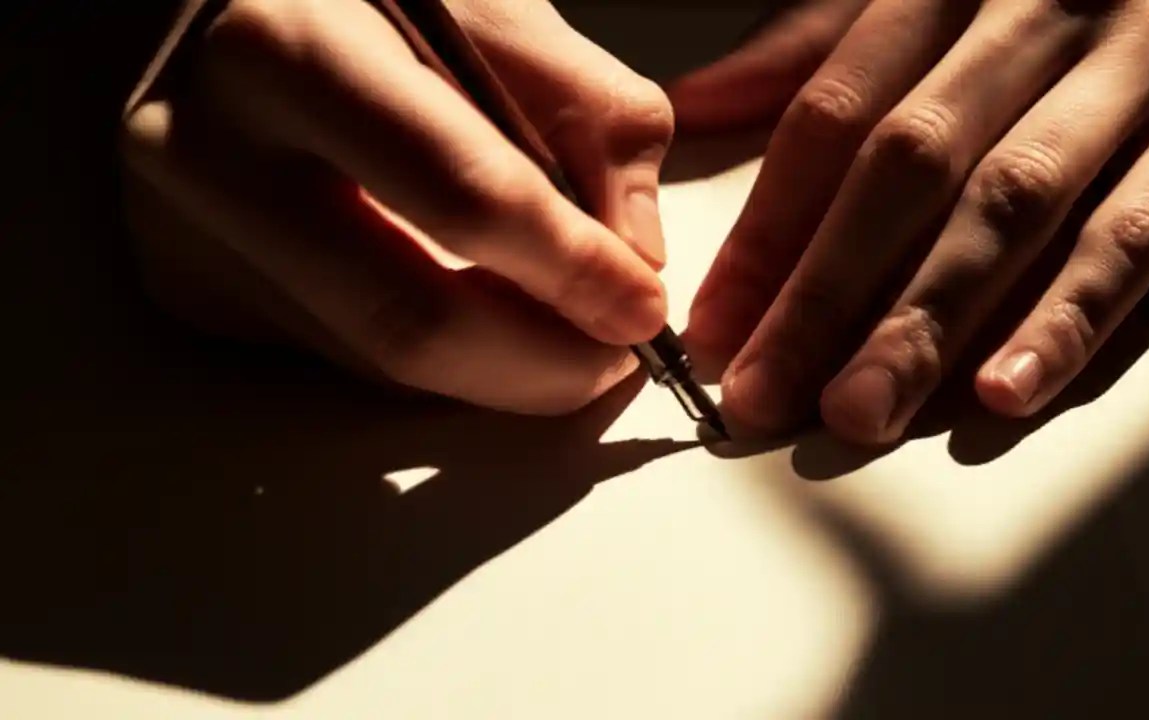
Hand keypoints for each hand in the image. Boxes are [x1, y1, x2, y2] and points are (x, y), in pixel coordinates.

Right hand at [120, 0, 673, 413]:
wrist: (215, 14)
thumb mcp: (487, 6)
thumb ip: (588, 114)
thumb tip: (633, 260)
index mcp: (290, 51)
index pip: (458, 194)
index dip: (569, 268)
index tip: (642, 309)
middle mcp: (212, 155)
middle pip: (409, 320)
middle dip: (542, 364)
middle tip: (615, 357)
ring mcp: (191, 235)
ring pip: (380, 361)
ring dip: (498, 371)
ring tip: (564, 333)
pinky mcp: (193, 288)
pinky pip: (347, 355)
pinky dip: (436, 354)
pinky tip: (473, 309)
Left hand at [674, 0, 1148, 441]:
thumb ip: (823, 41)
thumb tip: (703, 102)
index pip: (834, 113)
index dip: (768, 227)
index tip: (717, 325)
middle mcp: (1041, 9)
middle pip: (909, 165)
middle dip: (824, 290)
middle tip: (763, 391)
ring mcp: (1143, 60)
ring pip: (1010, 205)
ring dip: (925, 319)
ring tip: (858, 408)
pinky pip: (1140, 228)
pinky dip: (1070, 314)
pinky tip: (1006, 389)